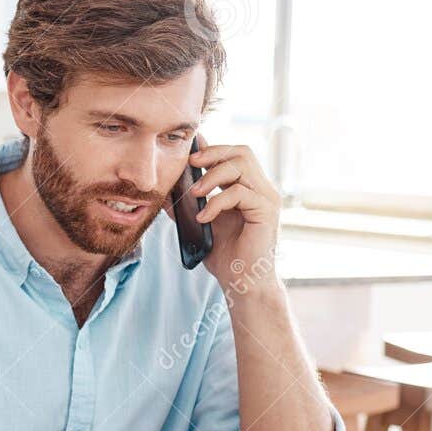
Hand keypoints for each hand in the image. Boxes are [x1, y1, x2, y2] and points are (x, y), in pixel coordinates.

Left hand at [187, 141, 281, 296]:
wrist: (242, 282)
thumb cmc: (225, 256)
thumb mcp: (199, 226)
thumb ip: (186, 208)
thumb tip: (165, 193)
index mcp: (248, 188)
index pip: (235, 155)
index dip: (213, 148)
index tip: (189, 151)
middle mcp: (261, 189)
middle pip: (242, 152)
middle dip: (213, 153)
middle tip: (191, 163)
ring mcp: (266, 198)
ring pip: (242, 165)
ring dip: (213, 175)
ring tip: (194, 194)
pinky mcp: (266, 211)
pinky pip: (240, 192)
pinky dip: (216, 202)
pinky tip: (204, 218)